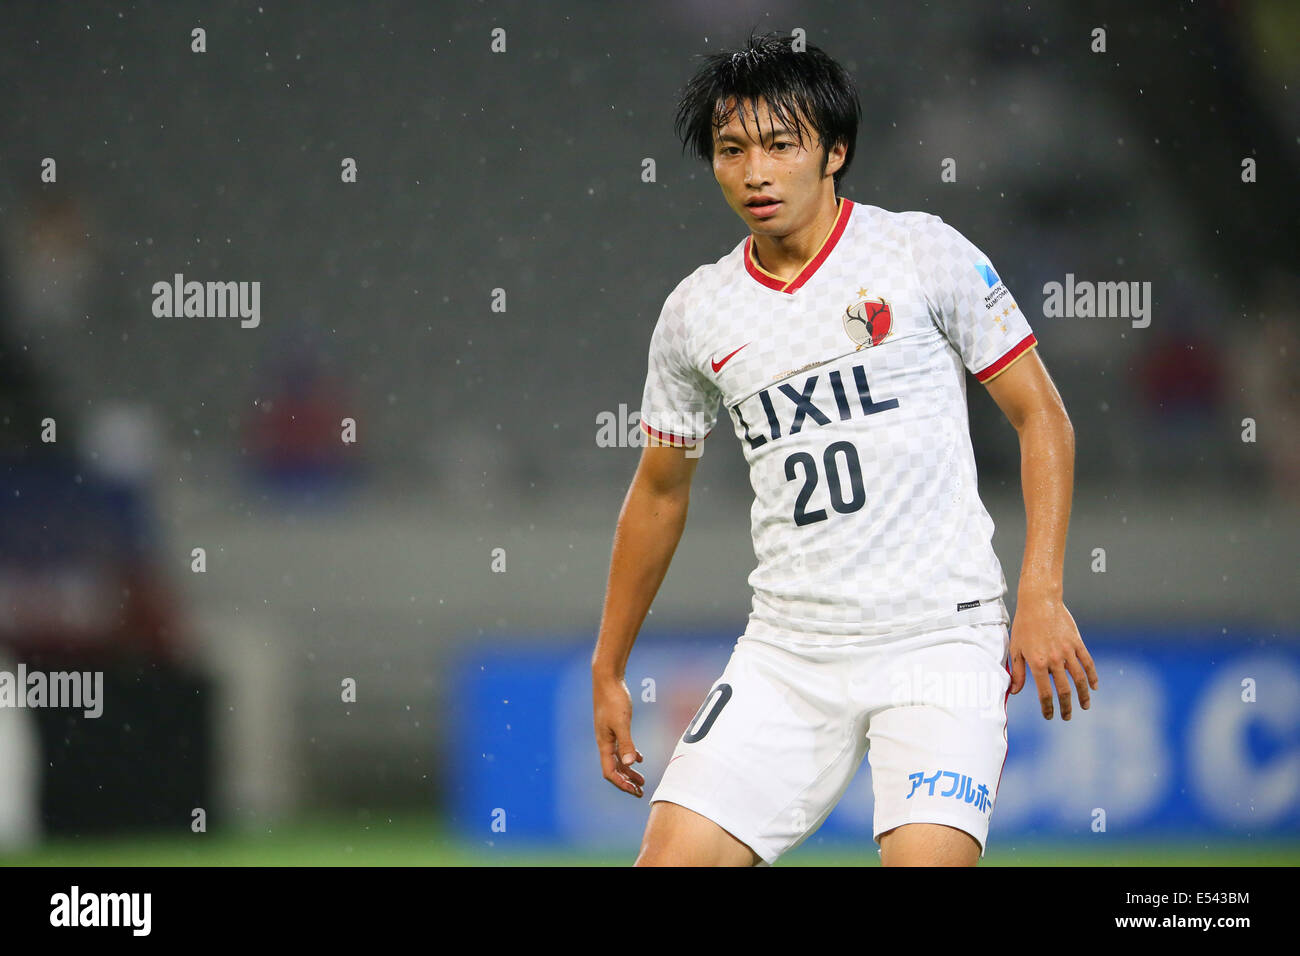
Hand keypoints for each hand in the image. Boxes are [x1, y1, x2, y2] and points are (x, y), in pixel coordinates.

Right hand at [593, 674, 644, 796]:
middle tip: (640, 791)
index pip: (609, 772)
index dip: (621, 784)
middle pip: (614, 769)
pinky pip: (621, 747)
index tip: (634, 791)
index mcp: (604, 743)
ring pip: (618, 759)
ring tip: (641, 780)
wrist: (607, 679)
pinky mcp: (614, 726)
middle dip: (626, 782)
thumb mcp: (622, 722)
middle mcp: (605, 742)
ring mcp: (609, 734)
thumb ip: (626, 743)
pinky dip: (630, 755)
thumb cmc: (613, 699)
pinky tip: (639, 758)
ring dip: (629, 771)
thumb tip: (630, 764)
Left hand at [1009, 594, 1098, 719]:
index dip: (1047, 707)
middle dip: (1066, 707)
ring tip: (1084, 706)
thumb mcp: (1015, 648)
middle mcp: (1054, 660)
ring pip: (1079, 679)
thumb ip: (1017, 671)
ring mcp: (1068, 651)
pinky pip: (1088, 663)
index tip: (1049, 716)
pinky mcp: (1077, 643)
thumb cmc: (1024, 625)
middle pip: (1063, 690)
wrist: (1039, 602)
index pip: (1044, 693)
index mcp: (1037, 663)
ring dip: (1083, 695)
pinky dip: (1092, 676)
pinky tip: (1094, 686)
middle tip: (1067, 717)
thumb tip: (1015, 691)